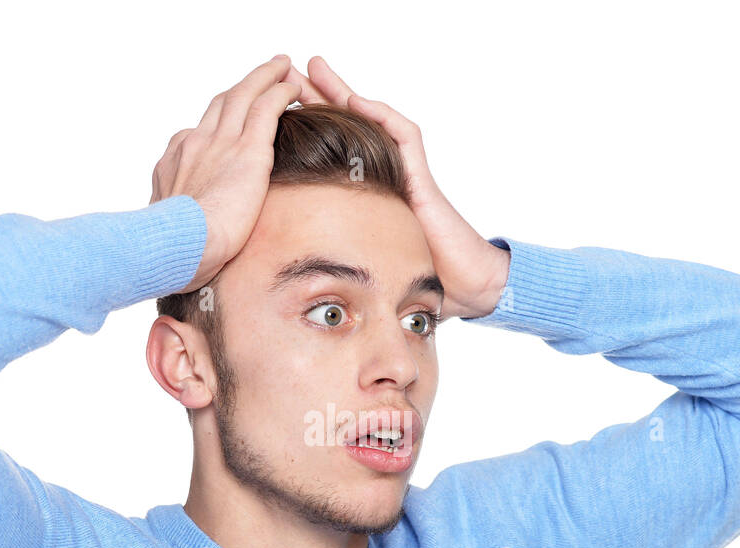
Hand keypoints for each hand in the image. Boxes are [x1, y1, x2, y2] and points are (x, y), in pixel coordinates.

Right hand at [151, 55, 301, 293]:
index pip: (199, 134)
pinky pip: (267, 108)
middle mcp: (196, 144)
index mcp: (177, 163)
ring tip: (281, 67)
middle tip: (258, 77)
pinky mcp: (248, 150)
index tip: (227, 120)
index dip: (216, 123)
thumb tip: (189, 239)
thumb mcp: (172, 231)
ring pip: (244, 96)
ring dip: (264, 77)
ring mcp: (221, 143)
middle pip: (221, 105)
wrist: (176, 245)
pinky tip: (292, 85)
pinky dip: (279, 91)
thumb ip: (183, 223)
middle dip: (240, 88)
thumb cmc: (173, 250)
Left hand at [287, 56, 510, 318]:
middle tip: (286, 68)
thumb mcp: (365, 264)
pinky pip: (404, 137)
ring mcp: (406, 173)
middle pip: (347, 124)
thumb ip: (337, 255)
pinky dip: (382, 117)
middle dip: (317, 95)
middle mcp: (386, 174)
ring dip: (343, 91)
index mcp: (367, 191)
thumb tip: (293, 272)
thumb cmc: (424, 279)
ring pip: (371, 121)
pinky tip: (359, 101)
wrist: (465, 287)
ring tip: (314, 68)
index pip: (333, 147)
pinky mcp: (422, 180)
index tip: (275, 108)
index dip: (306, 125)